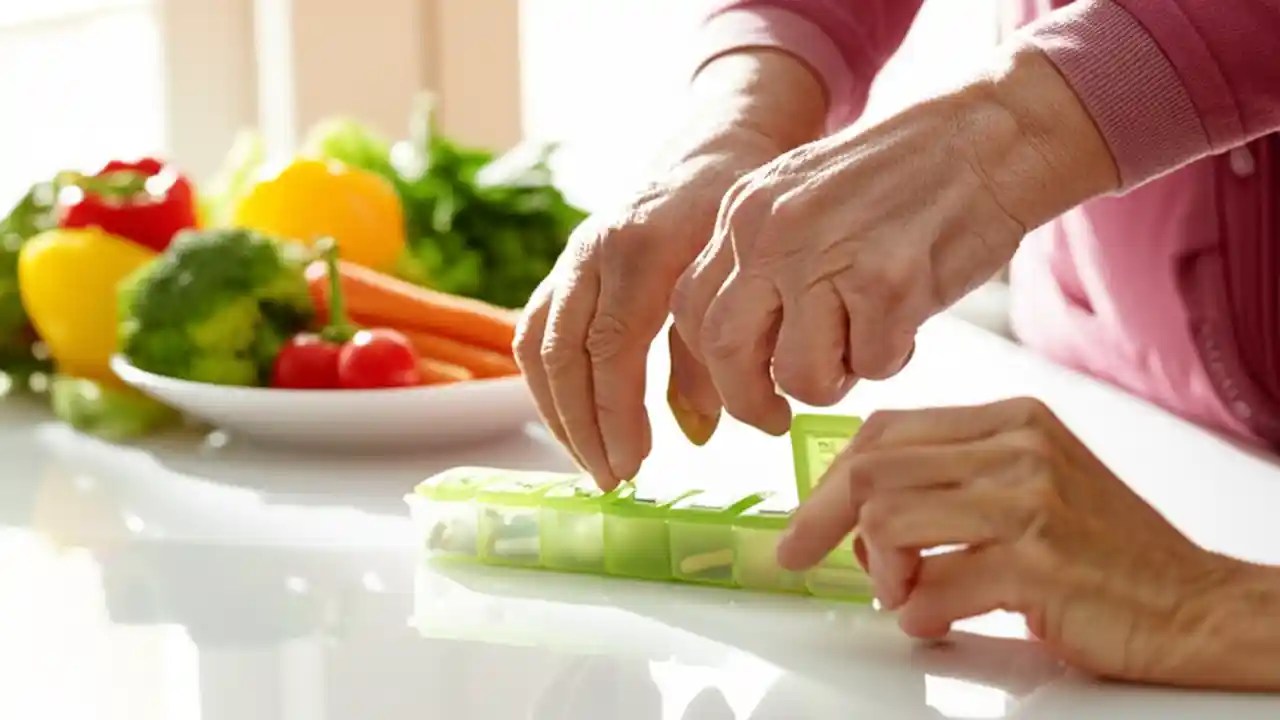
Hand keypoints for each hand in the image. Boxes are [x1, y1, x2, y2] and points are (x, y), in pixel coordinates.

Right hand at [514, 50, 825, 487]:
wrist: (710, 152)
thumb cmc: (736, 213)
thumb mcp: (739, 277)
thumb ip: (711, 352)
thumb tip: (697, 433)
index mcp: (641, 247)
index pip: (612, 345)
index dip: (616, 413)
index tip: (632, 465)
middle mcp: (592, 251)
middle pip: (564, 352)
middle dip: (583, 426)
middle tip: (612, 479)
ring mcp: (571, 259)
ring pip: (538, 345)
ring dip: (559, 412)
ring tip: (592, 461)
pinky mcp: (564, 272)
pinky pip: (536, 333)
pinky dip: (550, 386)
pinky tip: (576, 422)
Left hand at [671, 47, 1117, 434]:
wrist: (990, 134)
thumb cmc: (907, 180)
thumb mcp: (805, 203)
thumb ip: (766, 267)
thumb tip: (742, 361)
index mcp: (745, 211)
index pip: (691, 308)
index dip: (709, 368)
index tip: (741, 392)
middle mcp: (771, 230)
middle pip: (724, 350)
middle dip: (751, 401)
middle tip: (778, 419)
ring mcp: (825, 253)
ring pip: (797, 374)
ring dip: (835, 379)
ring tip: (868, 340)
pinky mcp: (886, 280)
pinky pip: (871, 364)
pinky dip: (893, 357)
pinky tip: (909, 317)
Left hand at [777, 397, 1260, 687]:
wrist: (1195, 606)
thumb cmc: (1107, 554)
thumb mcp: (1032, 484)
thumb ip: (954, 478)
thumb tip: (860, 506)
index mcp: (1012, 420)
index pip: (887, 430)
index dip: (832, 476)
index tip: (808, 516)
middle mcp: (1019, 449)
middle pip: (872, 469)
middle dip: (822, 519)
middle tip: (801, 556)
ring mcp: (1029, 502)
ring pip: (888, 520)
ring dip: (879, 571)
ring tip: (903, 594)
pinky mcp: (1036, 562)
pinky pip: (931, 587)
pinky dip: (917, 613)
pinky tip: (936, 619)